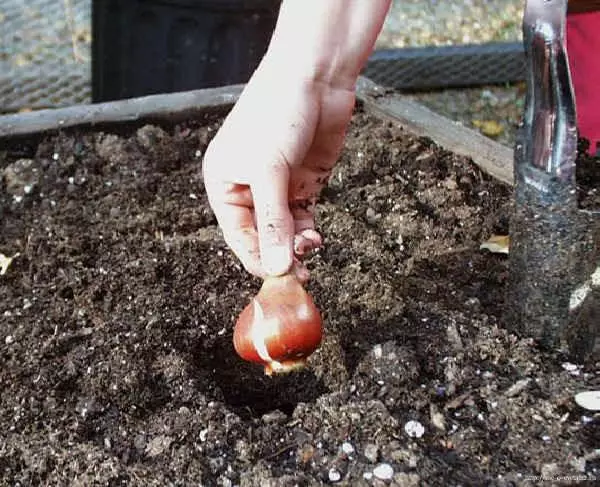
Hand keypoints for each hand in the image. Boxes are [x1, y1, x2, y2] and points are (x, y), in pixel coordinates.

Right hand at [202, 67, 355, 280]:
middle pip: (262, 236)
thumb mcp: (269, 170)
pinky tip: (315, 238)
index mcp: (224, 183)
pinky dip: (308, 232)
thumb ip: (273, 221)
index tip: (277, 279)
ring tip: (310, 248)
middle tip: (299, 274)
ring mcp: (277, 187)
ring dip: (296, 245)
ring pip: (284, 231)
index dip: (257, 258)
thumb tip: (277, 266)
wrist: (315, 77)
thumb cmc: (278, 112)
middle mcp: (248, 188)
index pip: (237, 234)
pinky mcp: (302, 183)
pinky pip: (302, 218)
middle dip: (279, 254)